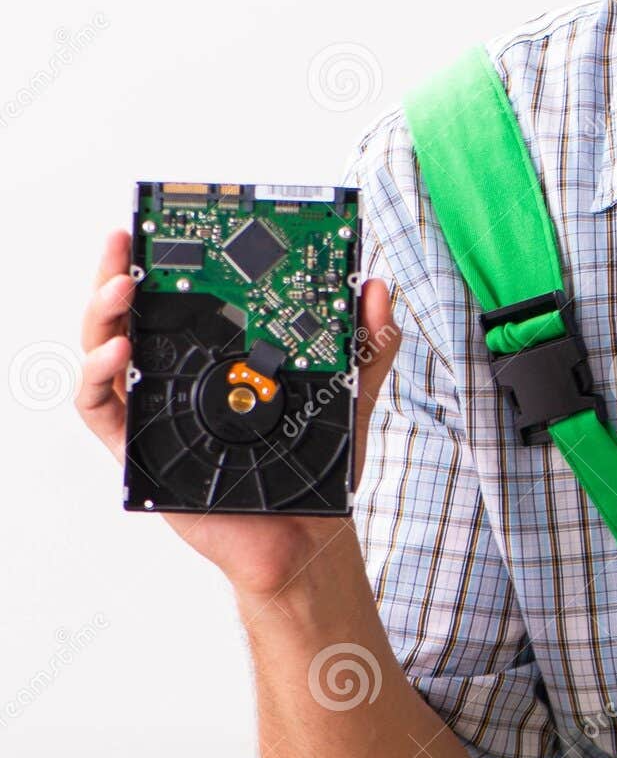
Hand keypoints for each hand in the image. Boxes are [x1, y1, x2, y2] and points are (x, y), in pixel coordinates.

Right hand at [76, 227, 401, 597]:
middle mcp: (183, 377)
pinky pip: (103, 410)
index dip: (177, 259)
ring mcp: (159, 410)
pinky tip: (119, 354)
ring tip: (118, 286)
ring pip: (109, 351)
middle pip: (138, 314)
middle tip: (126, 243)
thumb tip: (376, 286)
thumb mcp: (350, 394)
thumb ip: (367, 343)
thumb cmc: (317, 467)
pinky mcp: (140, 449)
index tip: (176, 223)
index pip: (191, 297)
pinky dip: (100, 378)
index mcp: (223, 356)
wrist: (306, 534)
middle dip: (122, 272)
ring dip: (103, 314)